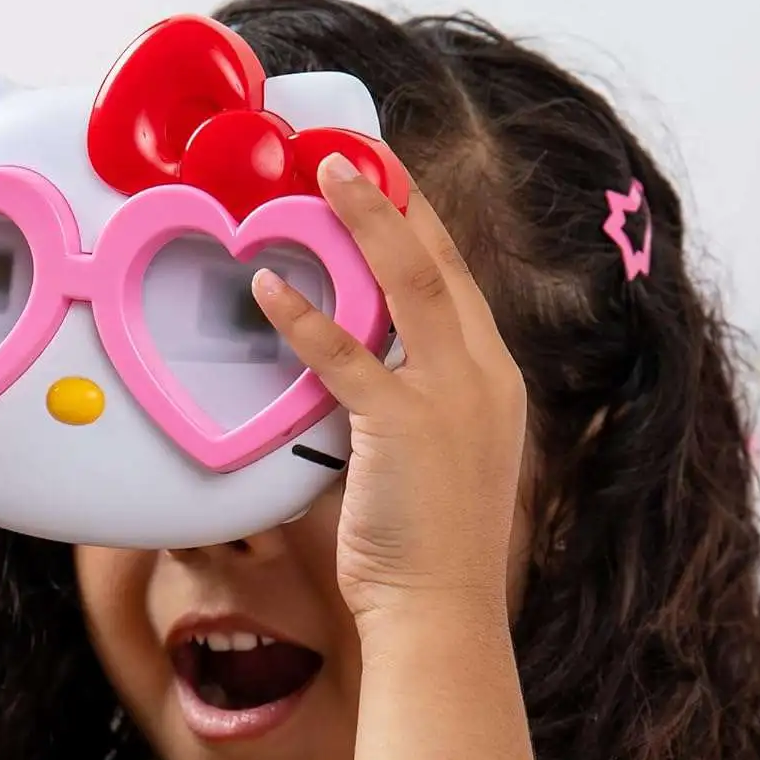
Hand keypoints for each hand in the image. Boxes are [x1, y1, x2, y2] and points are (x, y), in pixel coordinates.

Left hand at [251, 153, 527, 630]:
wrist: (443, 611)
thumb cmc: (431, 546)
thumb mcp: (434, 459)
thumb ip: (404, 405)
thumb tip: (357, 372)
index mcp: (493, 380)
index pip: (457, 282)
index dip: (423, 224)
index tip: (391, 180)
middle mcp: (483, 375)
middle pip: (439, 263)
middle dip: (397, 199)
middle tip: (354, 148)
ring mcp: (450, 397)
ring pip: (409, 285)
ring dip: (364, 222)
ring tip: (323, 173)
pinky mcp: (403, 427)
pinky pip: (348, 357)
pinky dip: (305, 319)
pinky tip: (267, 287)